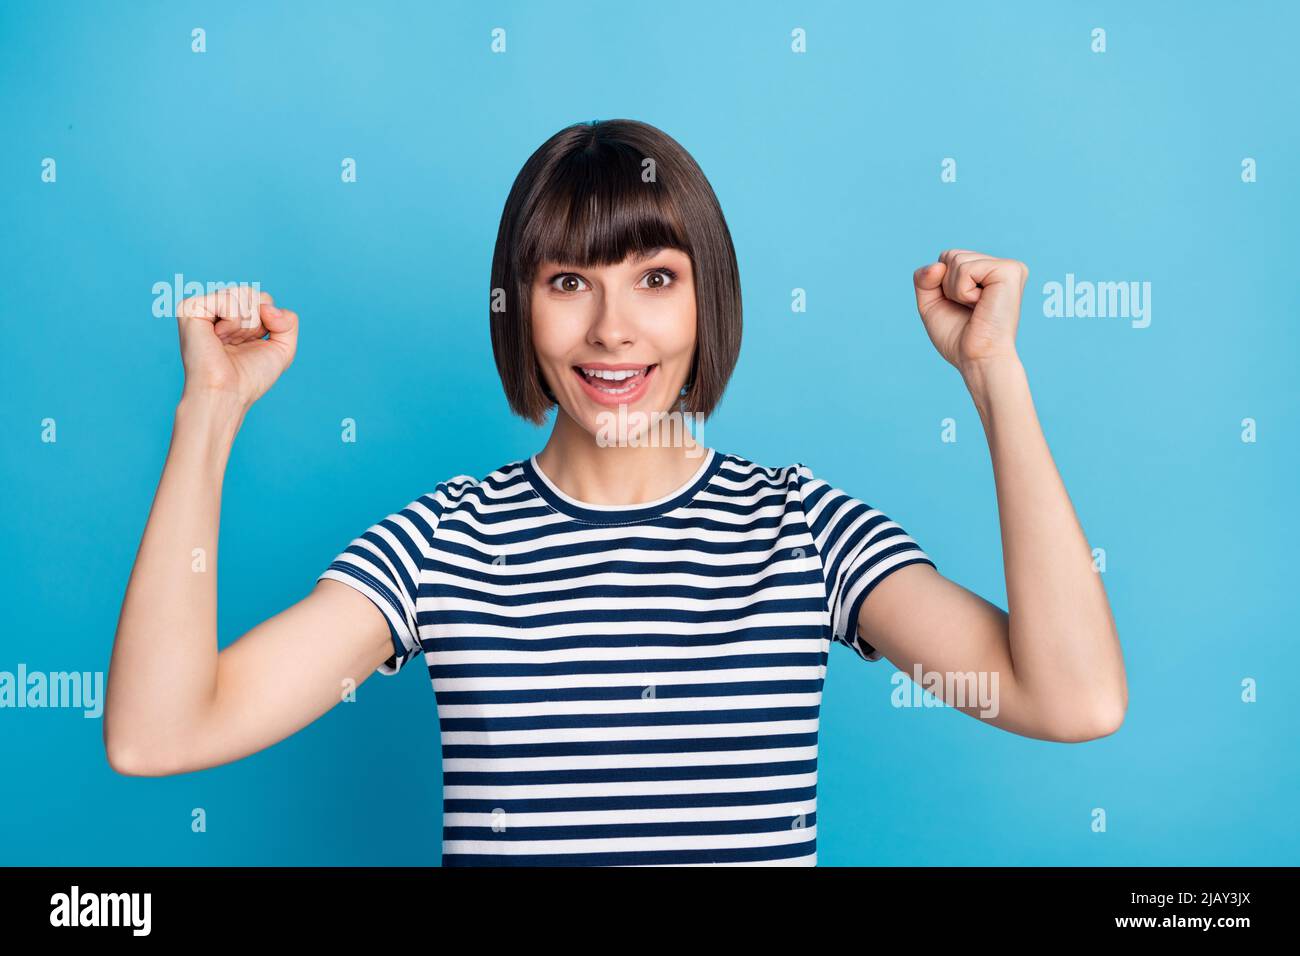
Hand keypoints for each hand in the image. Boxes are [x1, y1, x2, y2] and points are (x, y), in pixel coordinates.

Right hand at [176, 286, 298, 407]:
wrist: (228, 394)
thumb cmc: (250, 377)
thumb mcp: (283, 348)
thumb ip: (288, 321)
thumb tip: (267, 305)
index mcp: (233, 316)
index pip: (263, 299)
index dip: (268, 323)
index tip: (252, 344)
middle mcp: (216, 309)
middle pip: (254, 293)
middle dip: (257, 322)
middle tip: (239, 343)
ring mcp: (201, 307)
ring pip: (244, 293)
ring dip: (246, 324)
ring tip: (228, 341)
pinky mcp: (190, 308)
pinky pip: (228, 299)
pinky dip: (232, 321)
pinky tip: (218, 336)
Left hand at [912, 249, 1026, 371]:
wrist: (977, 359)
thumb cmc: (959, 338)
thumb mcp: (931, 304)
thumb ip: (924, 279)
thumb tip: (937, 265)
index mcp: (987, 272)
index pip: (947, 258)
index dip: (940, 285)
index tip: (959, 307)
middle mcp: (1001, 266)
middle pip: (950, 255)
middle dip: (946, 286)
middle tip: (968, 309)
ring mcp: (1008, 266)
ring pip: (956, 260)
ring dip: (954, 290)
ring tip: (975, 308)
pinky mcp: (1010, 270)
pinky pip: (965, 269)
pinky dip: (962, 291)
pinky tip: (980, 305)